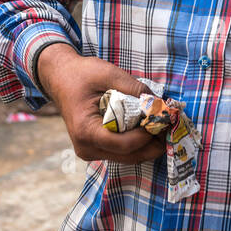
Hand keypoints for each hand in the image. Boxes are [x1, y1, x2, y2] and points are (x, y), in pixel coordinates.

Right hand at [35, 42, 164, 165]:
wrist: (60, 78)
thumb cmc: (82, 74)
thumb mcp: (108, 73)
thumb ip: (134, 88)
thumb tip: (159, 103)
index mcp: (85, 130)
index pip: (123, 144)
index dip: (146, 135)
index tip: (162, 120)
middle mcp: (85, 148)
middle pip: (128, 155)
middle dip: (152, 144)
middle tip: (170, 127)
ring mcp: (89, 151)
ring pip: (127, 157)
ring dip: (146, 145)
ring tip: (162, 127)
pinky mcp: (94, 149)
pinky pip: (121, 152)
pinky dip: (136, 143)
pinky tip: (148, 129)